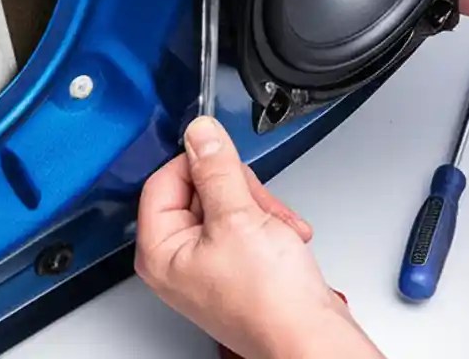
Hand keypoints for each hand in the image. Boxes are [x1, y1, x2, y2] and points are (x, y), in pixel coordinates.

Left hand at [136, 117, 382, 358]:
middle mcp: (177, 259)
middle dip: (238, 189)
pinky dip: (269, 224)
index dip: (196, 164)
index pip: (163, 180)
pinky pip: (245, 224)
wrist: (309, 336)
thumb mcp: (239, 216)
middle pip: (198, 189)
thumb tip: (200, 133)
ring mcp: (207, 264)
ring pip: (227, 203)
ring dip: (260, 206)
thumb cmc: (269, 302)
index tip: (223, 157)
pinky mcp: (236, 266)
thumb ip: (217, 168)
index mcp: (159, 250)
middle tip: (255, 204)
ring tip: (276, 227)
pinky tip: (285, 237)